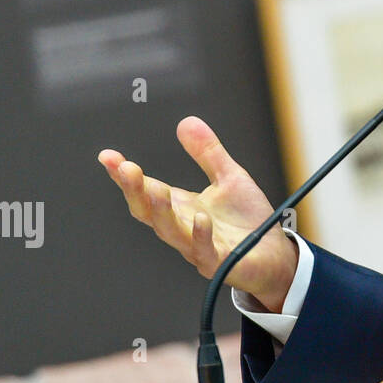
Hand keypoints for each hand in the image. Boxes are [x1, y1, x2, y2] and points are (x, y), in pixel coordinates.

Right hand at [99, 116, 298, 312]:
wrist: (275, 255)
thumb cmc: (248, 221)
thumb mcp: (229, 178)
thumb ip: (208, 153)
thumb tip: (187, 122)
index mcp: (181, 206)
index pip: (146, 189)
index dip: (125, 175)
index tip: (108, 157)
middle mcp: (183, 227)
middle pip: (149, 212)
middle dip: (135, 191)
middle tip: (126, 169)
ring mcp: (198, 246)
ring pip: (171, 231)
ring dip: (162, 211)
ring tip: (157, 189)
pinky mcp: (220, 261)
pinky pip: (205, 250)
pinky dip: (200, 235)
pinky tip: (200, 218)